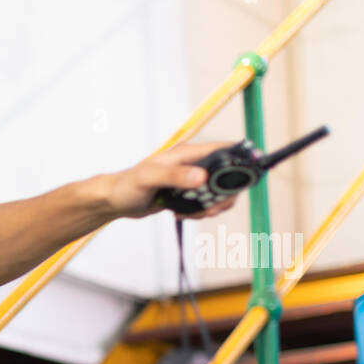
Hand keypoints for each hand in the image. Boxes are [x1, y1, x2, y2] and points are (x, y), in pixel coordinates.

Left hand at [105, 141, 241, 219]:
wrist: (115, 200)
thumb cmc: (127, 185)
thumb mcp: (149, 178)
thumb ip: (175, 176)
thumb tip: (202, 177)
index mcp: (187, 153)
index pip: (222, 149)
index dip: (240, 159)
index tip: (249, 175)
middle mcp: (191, 164)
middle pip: (226, 175)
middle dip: (224, 193)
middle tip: (212, 207)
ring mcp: (189, 180)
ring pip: (216, 193)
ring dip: (211, 206)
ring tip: (195, 213)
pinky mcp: (185, 194)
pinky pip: (203, 204)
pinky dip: (199, 213)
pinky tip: (182, 215)